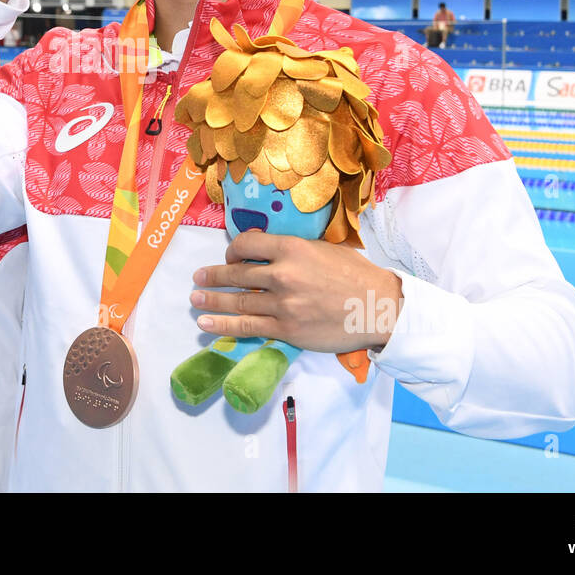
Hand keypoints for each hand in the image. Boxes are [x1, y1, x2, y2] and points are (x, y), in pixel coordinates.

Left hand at [190, 231, 404, 352]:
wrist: (379, 308)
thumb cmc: (356, 276)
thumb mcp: (325, 249)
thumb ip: (295, 249)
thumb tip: (271, 248)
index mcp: (293, 248)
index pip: (248, 243)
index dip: (233, 250)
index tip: (230, 256)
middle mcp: (283, 274)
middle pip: (237, 274)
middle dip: (214, 275)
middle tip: (198, 276)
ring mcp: (282, 304)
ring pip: (238, 302)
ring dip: (211, 300)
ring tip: (195, 299)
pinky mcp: (286, 330)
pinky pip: (247, 327)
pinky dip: (223, 325)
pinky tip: (205, 324)